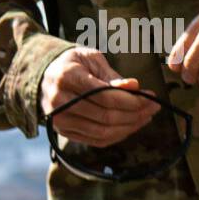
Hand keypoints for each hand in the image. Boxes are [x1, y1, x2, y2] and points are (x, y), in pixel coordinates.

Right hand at [40, 46, 159, 146]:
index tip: (151, 96)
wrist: (45, 78)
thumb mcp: (90, 59)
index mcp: (66, 76)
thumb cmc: (72, 64)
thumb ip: (112, 75)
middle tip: (153, 107)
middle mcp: (59, 100)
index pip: (105, 96)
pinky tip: (131, 125)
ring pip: (103, 132)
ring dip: (130, 127)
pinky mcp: (64, 132)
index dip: (131, 100)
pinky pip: (97, 140)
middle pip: (105, 116)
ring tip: (146, 117)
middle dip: (135, 114)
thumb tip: (134, 86)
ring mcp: (60, 119)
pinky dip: (118, 135)